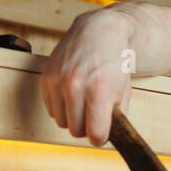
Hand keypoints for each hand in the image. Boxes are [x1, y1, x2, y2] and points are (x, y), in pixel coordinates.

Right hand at [39, 9, 133, 145]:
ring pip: (61, 122)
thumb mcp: (124, 91)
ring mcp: (58, 81)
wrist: (98, 32)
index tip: (103, 131)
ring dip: (72, 117)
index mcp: (99, 91)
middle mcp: (75, 86)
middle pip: (76, 131)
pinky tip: (72, 94)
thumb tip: (104, 138)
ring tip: (83, 101)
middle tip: (94, 113)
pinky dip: (61, 106)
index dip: (101, 136)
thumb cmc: (114, 62)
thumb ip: (116, 118)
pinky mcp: (46, 77)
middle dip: (86, 126)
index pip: (95, 135)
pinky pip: (51, 109)